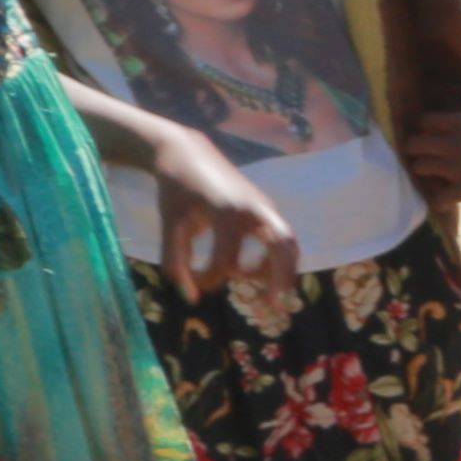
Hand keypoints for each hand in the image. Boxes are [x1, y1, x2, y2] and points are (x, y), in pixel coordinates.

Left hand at [138, 132, 295, 310]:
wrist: (188, 154)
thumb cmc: (176, 190)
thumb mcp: (170, 225)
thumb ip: (176, 261)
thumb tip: (190, 297)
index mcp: (227, 212)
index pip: (226, 260)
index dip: (210, 278)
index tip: (195, 284)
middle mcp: (253, 208)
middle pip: (282, 246)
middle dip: (280, 278)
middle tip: (273, 306)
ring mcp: (264, 207)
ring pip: (289, 243)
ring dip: (284, 271)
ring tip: (272, 295)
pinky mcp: (266, 209)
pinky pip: (283, 237)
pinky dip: (278, 258)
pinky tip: (258, 272)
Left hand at [406, 109, 460, 207]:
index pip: (426, 120)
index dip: (426, 130)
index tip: (433, 137)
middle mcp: (454, 142)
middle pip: (414, 144)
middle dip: (416, 152)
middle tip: (426, 159)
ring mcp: (456, 166)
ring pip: (419, 167)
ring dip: (424, 175)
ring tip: (432, 180)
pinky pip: (438, 198)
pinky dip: (438, 202)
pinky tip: (444, 203)